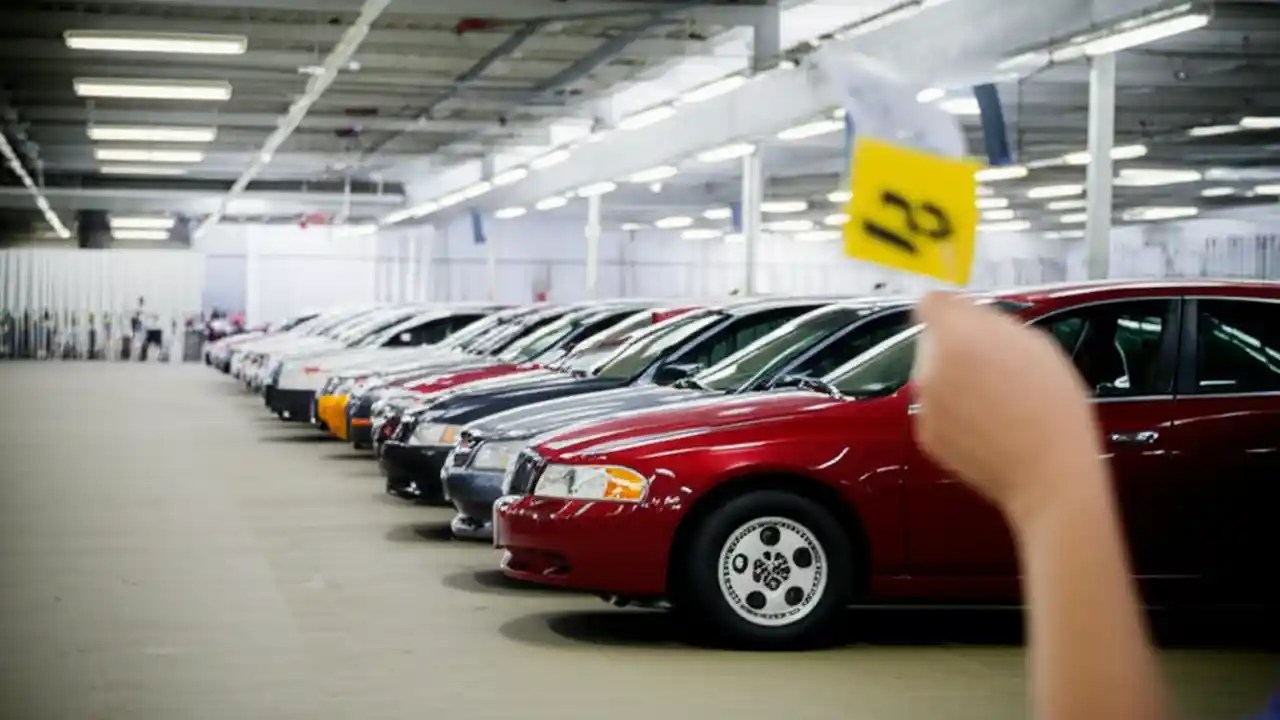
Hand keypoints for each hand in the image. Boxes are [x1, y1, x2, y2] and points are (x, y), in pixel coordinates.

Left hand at [910, 292, 1105, 525]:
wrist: (1048, 471)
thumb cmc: (1052, 405)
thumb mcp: (1034, 342)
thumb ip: (990, 322)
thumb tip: (967, 314)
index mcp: (956, 336)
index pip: (929, 302)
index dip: (949, 309)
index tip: (964, 318)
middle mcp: (929, 367)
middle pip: (932, 341)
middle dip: (955, 347)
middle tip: (995, 366)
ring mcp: (924, 404)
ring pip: (933, 377)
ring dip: (954, 381)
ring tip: (997, 401)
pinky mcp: (925, 434)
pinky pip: (936, 411)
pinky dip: (954, 414)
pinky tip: (986, 425)